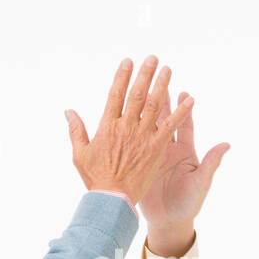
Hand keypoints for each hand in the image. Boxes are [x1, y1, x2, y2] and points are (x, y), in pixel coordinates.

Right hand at [65, 56, 193, 204]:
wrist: (112, 199)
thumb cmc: (95, 179)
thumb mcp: (79, 154)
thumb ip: (75, 131)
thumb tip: (68, 111)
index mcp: (107, 127)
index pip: (116, 95)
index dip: (122, 77)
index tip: (128, 62)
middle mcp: (126, 128)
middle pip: (137, 95)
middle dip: (145, 75)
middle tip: (152, 58)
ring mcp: (142, 137)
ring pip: (154, 106)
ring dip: (162, 86)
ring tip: (168, 69)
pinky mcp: (156, 149)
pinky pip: (171, 127)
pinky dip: (181, 113)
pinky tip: (190, 99)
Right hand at [140, 87, 228, 256]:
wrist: (169, 221)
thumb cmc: (188, 204)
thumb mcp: (201, 183)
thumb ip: (211, 163)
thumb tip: (226, 144)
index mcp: (185, 152)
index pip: (184, 125)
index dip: (184, 108)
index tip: (183, 91)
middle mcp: (169, 150)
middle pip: (165, 120)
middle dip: (163, 100)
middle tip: (159, 81)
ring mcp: (154, 156)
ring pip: (147, 128)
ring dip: (144, 110)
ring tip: (139, 90)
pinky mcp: (142, 164)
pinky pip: (135, 143)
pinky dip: (130, 130)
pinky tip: (123, 115)